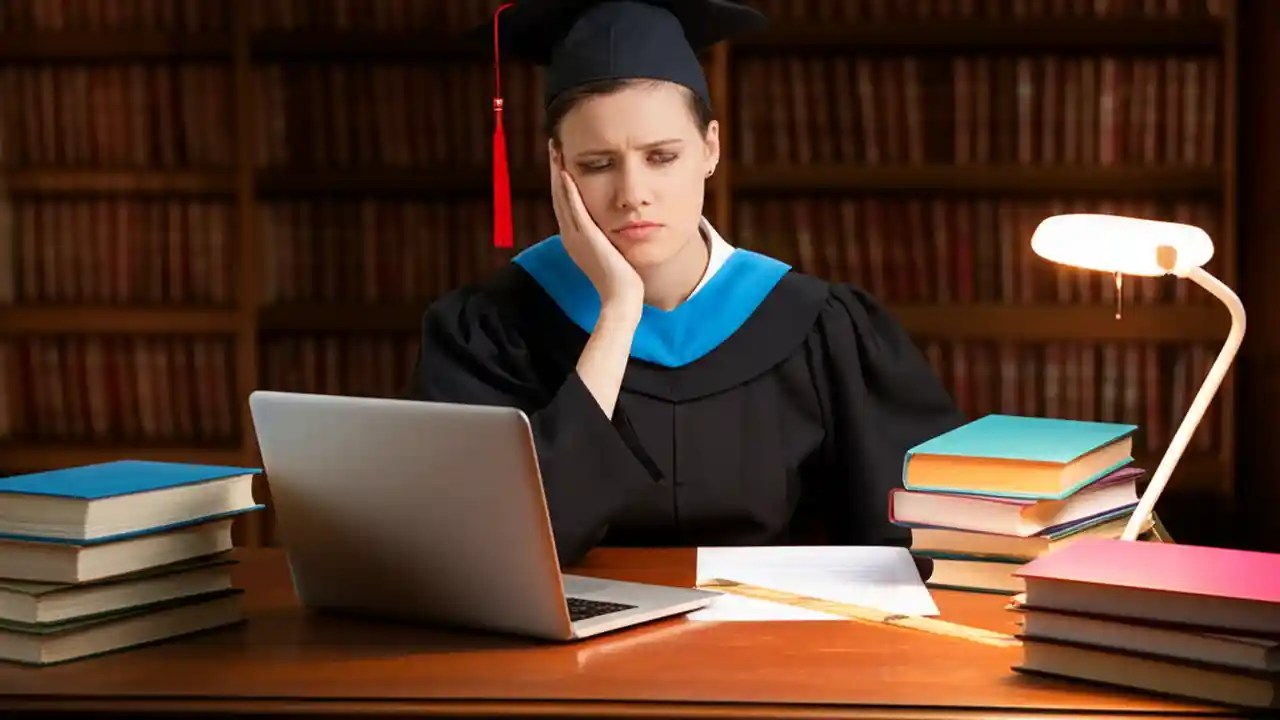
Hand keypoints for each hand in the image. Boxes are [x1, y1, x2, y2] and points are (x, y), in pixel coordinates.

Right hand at [550, 157, 643, 318]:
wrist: (622, 298)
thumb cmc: (622, 279)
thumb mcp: (610, 251)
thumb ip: (605, 237)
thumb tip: (610, 225)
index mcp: (574, 238)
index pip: (564, 202)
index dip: (560, 180)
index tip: (561, 159)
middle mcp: (570, 235)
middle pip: (558, 195)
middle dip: (556, 169)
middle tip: (553, 145)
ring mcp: (576, 236)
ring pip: (562, 198)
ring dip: (558, 173)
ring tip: (556, 150)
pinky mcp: (586, 237)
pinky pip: (575, 209)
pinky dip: (568, 191)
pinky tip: (566, 172)